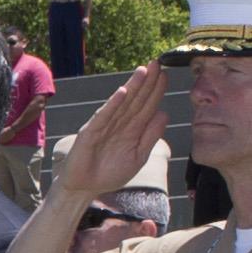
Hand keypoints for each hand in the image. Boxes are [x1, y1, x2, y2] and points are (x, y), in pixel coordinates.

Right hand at [53, 58, 173, 208]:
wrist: (85, 188)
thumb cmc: (110, 173)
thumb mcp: (138, 156)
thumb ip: (150, 136)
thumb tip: (164, 114)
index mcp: (132, 130)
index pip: (147, 107)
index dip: (156, 91)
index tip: (166, 75)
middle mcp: (119, 124)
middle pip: (136, 100)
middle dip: (146, 83)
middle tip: (157, 63)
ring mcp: (104, 126)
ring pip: (122, 104)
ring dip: (132, 87)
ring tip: (143, 71)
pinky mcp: (90, 133)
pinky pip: (103, 117)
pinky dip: (113, 105)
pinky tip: (122, 92)